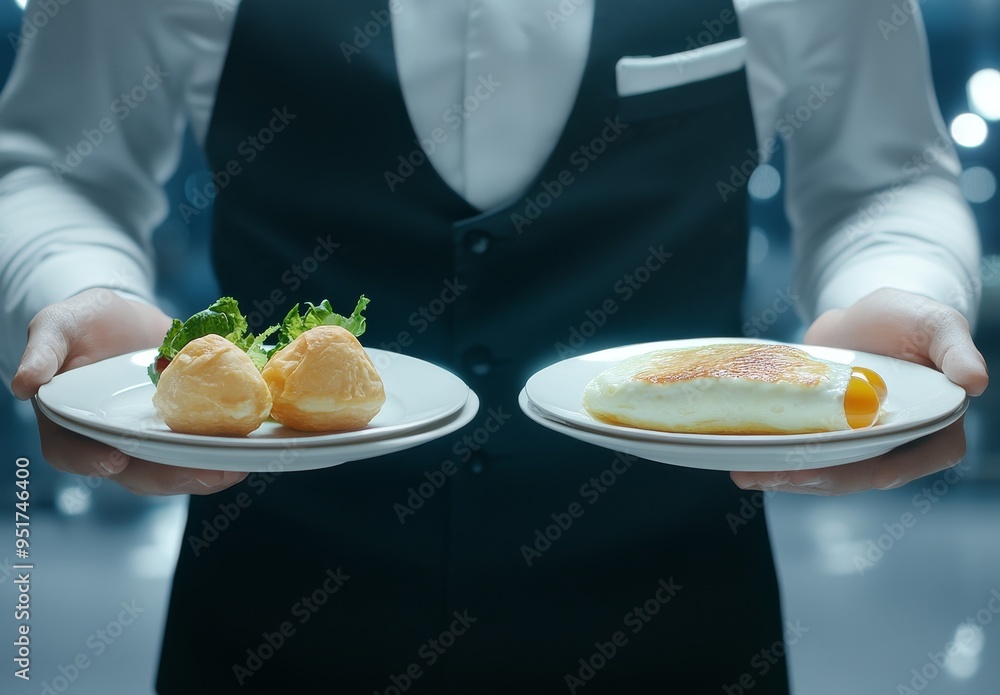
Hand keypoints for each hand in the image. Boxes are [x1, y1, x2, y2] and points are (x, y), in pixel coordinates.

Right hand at [12, 289, 247, 494]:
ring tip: (235, 468)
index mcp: (71, 424)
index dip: (89, 460)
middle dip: (170, 476)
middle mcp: (112, 440)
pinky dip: (224, 449)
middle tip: (203, 474)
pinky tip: (250, 448)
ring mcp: (149, 438)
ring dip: (205, 471)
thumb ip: (42, 352)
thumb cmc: (81, 324)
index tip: (112, 461)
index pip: (72, 451)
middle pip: (136, 471)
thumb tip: (23, 384)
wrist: (125, 318)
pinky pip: (201, 446)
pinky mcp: (182, 427)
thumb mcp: (56, 327)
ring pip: (174, 466)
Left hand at [731, 288, 987, 495]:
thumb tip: (975, 381)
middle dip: (820, 478)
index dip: (898, 468)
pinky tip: (743, 461)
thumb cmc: (906, 318)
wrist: (858, 316)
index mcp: (934, 423)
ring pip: (826, 470)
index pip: (923, 454)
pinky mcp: (824, 437)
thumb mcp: (935, 322)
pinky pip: (802, 456)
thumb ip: (954, 347)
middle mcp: (896, 442)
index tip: (870, 475)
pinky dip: (775, 461)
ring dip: (787, 477)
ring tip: (748, 474)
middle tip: (778, 474)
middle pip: (862, 471)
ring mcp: (857, 444)